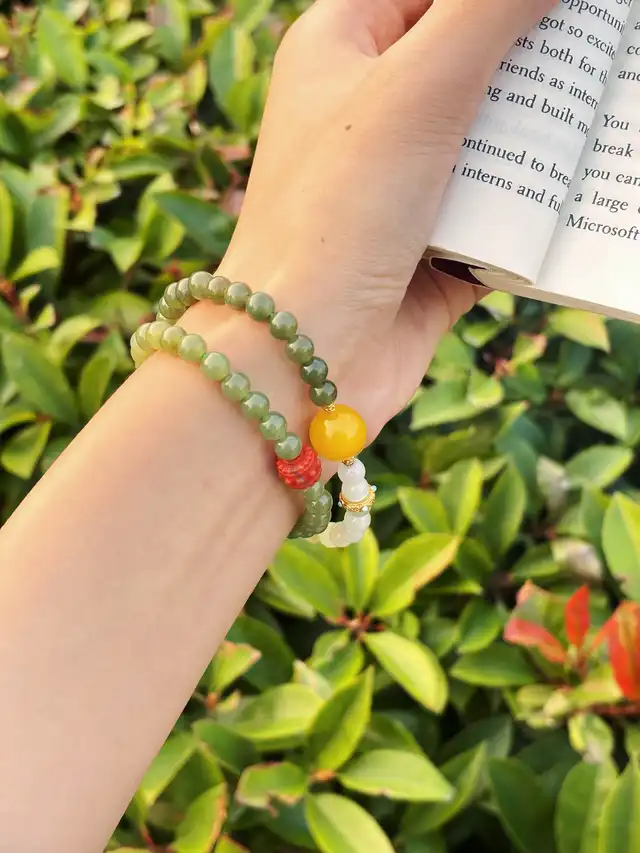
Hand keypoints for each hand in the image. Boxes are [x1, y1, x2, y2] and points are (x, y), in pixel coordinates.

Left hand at [207, 0, 556, 437]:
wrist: (302, 359)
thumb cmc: (336, 216)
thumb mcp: (418, 88)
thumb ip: (489, 10)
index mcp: (342, 52)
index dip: (491, 1)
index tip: (560, 10)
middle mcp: (367, 119)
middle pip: (470, 65)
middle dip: (535, 64)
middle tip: (599, 57)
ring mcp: (398, 191)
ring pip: (490, 147)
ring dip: (543, 143)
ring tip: (602, 125)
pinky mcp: (428, 257)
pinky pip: (496, 223)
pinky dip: (532, 219)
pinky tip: (572, 208)